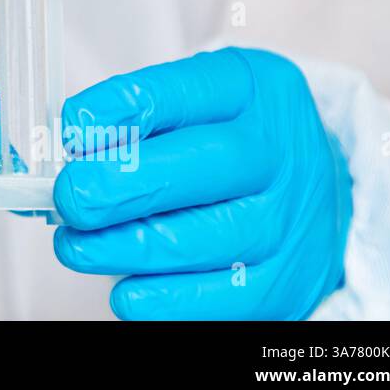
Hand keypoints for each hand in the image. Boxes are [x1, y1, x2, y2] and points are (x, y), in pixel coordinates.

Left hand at [52, 48, 351, 319]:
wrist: (319, 194)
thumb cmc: (234, 138)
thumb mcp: (197, 100)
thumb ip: (138, 114)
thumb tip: (73, 145)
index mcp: (251, 88)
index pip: (177, 92)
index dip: (116, 111)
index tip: (71, 131)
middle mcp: (278, 152)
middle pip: (196, 168)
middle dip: (117, 186)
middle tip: (69, 197)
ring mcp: (287, 221)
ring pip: (196, 240)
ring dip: (120, 247)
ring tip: (74, 246)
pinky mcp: (284, 283)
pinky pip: (216, 300)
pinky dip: (159, 300)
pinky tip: (124, 291)